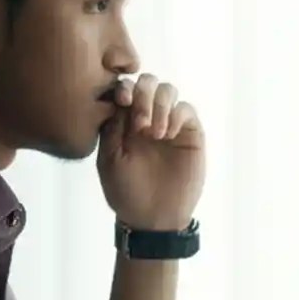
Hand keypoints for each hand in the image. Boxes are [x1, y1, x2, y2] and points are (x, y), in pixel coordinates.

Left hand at [97, 73, 205, 230]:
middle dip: (143, 94)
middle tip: (139, 122)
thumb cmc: (126, 191)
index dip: (123, 87)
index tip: (121, 101)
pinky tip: (166, 136)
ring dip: (159, 105)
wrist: (153, 217)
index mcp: (123, 121)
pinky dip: (176, 116)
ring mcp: (169, 123)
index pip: (125, 89)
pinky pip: (186, 109)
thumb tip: (118, 100)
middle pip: (147, 82)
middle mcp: (147, 117)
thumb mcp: (109, 160)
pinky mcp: (190, 134)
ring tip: (154, 133)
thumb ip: (111, 128)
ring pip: (168, 90)